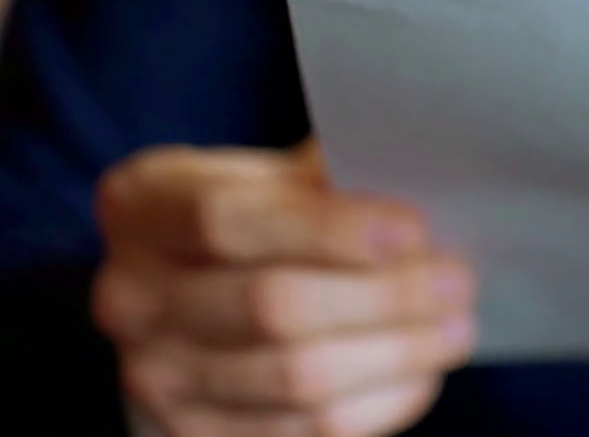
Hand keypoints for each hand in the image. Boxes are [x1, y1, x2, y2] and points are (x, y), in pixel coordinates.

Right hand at [93, 142, 476, 436]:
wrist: (185, 307)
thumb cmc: (253, 222)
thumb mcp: (265, 177)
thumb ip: (323, 177)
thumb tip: (422, 181)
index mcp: (144, 204)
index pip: (228, 218)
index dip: (328, 228)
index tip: (414, 228)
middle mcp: (130, 293)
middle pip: (270, 306)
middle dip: (383, 296)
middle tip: (458, 279)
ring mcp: (153, 374)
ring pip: (295, 379)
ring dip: (396, 353)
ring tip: (456, 326)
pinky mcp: (193, 434)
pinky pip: (304, 431)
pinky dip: (378, 401)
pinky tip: (420, 371)